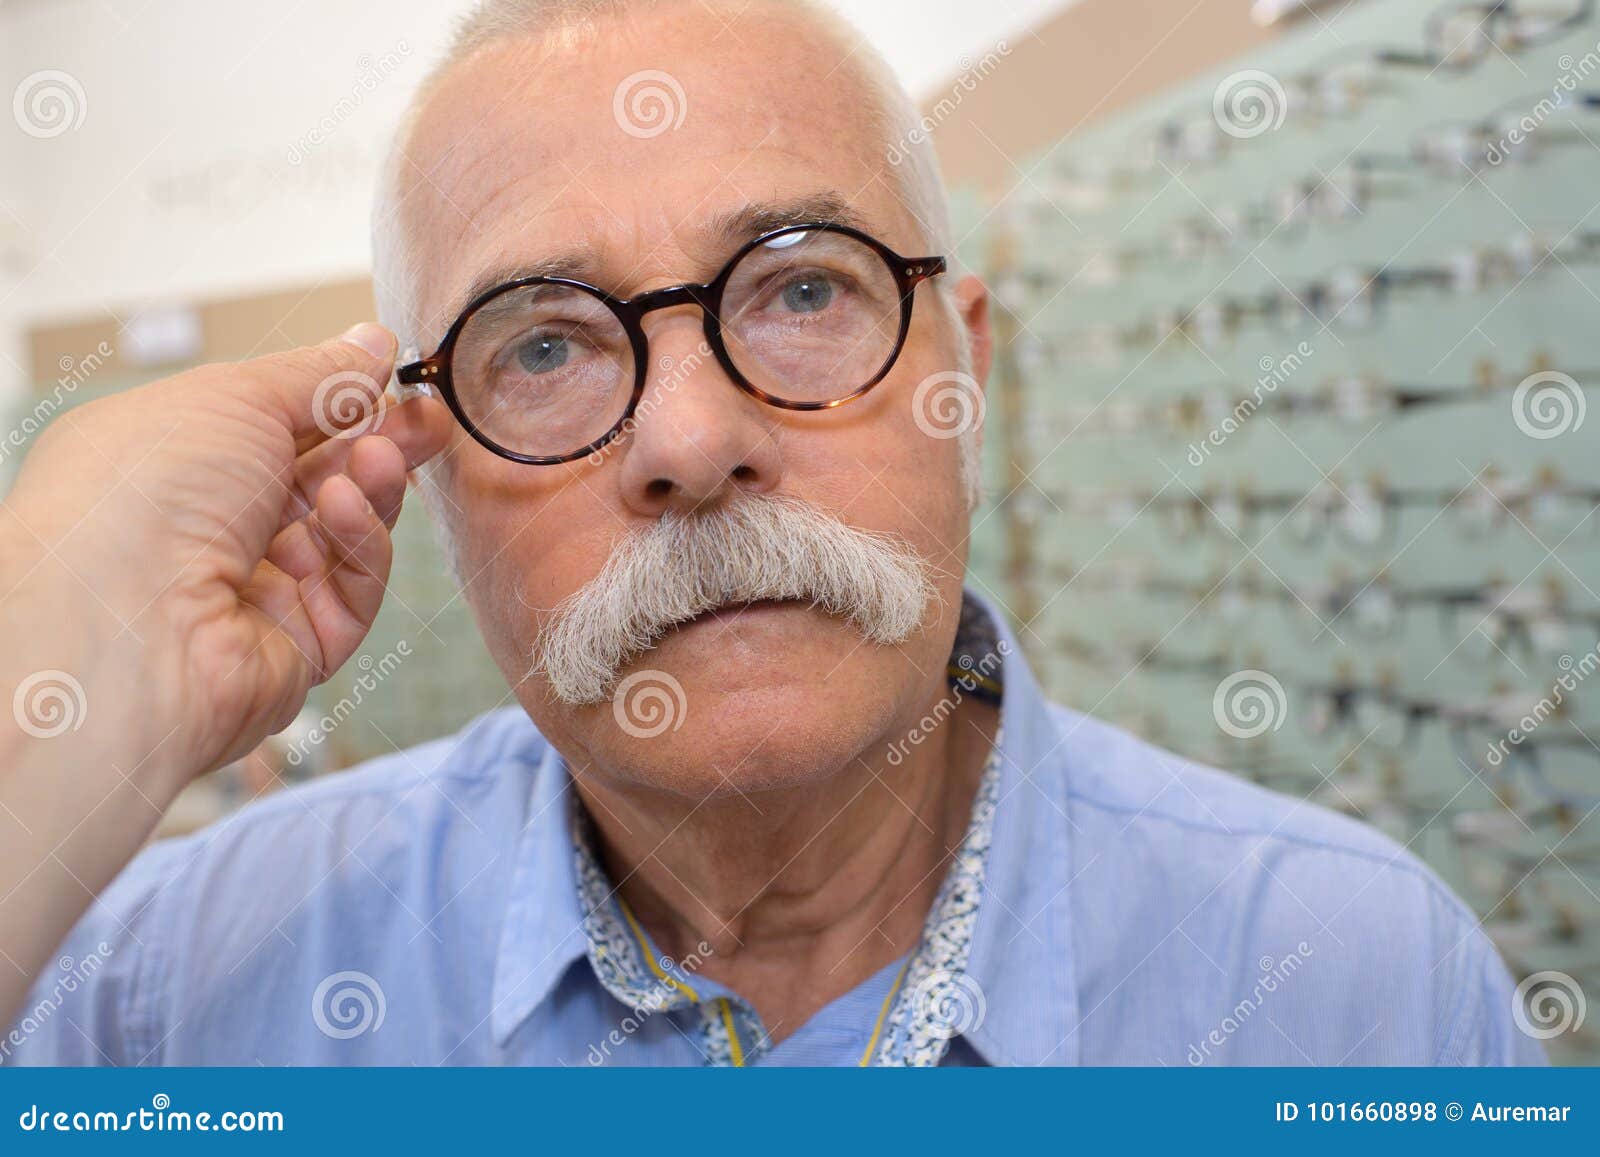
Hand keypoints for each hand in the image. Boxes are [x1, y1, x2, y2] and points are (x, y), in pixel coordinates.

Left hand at [1, 323, 451, 793]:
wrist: (122, 619)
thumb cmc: (146, 491)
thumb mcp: (238, 398)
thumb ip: (319, 376)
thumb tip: (373, 342)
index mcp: (177, 461)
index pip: (278, 428)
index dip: (342, 404)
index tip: (398, 382)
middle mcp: (210, 529)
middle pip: (322, 481)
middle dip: (380, 446)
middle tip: (431, 420)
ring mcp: (255, 591)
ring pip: (345, 534)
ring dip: (370, 489)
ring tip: (381, 459)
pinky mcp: (297, 645)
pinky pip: (352, 590)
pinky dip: (358, 544)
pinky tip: (344, 511)